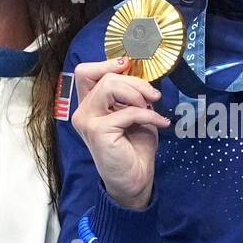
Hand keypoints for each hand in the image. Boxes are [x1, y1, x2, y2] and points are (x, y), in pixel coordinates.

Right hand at [71, 57, 169, 209]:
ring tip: (151, 107)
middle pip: (104, 76)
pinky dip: (148, 114)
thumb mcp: (135, 112)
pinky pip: (127, 111)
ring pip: (110, 86)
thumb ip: (130, 93)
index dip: (107, 64)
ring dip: (137, 94)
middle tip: (154, 96)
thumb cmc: (135, 147)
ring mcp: (87, 120)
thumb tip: (138, 72)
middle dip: (135, 82)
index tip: (129, 67)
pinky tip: (159, 123)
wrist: (135, 178)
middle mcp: (83, 111)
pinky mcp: (97, 131)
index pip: (85, 72)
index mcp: (89, 104)